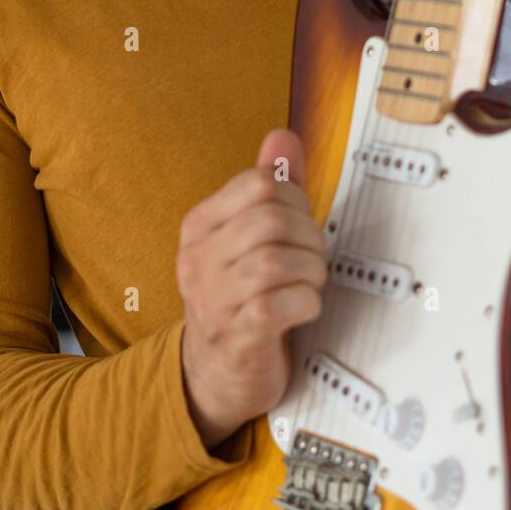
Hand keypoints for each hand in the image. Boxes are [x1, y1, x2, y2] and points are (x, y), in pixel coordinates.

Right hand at [177, 127, 327, 451]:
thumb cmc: (238, 296)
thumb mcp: (245, 237)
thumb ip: (266, 187)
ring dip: (311, 270)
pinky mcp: (236, 335)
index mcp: (200, 226)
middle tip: (312, 255)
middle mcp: (198, 258)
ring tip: (309, 282)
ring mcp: (213, 298)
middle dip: (308, 234)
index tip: (299, 222)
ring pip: (277, 261)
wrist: (214, 373)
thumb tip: (284, 136)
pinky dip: (306, 302)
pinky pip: (281, 304)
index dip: (295, 198)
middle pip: (270, 219)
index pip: (258, 185)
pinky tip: (303, 307)